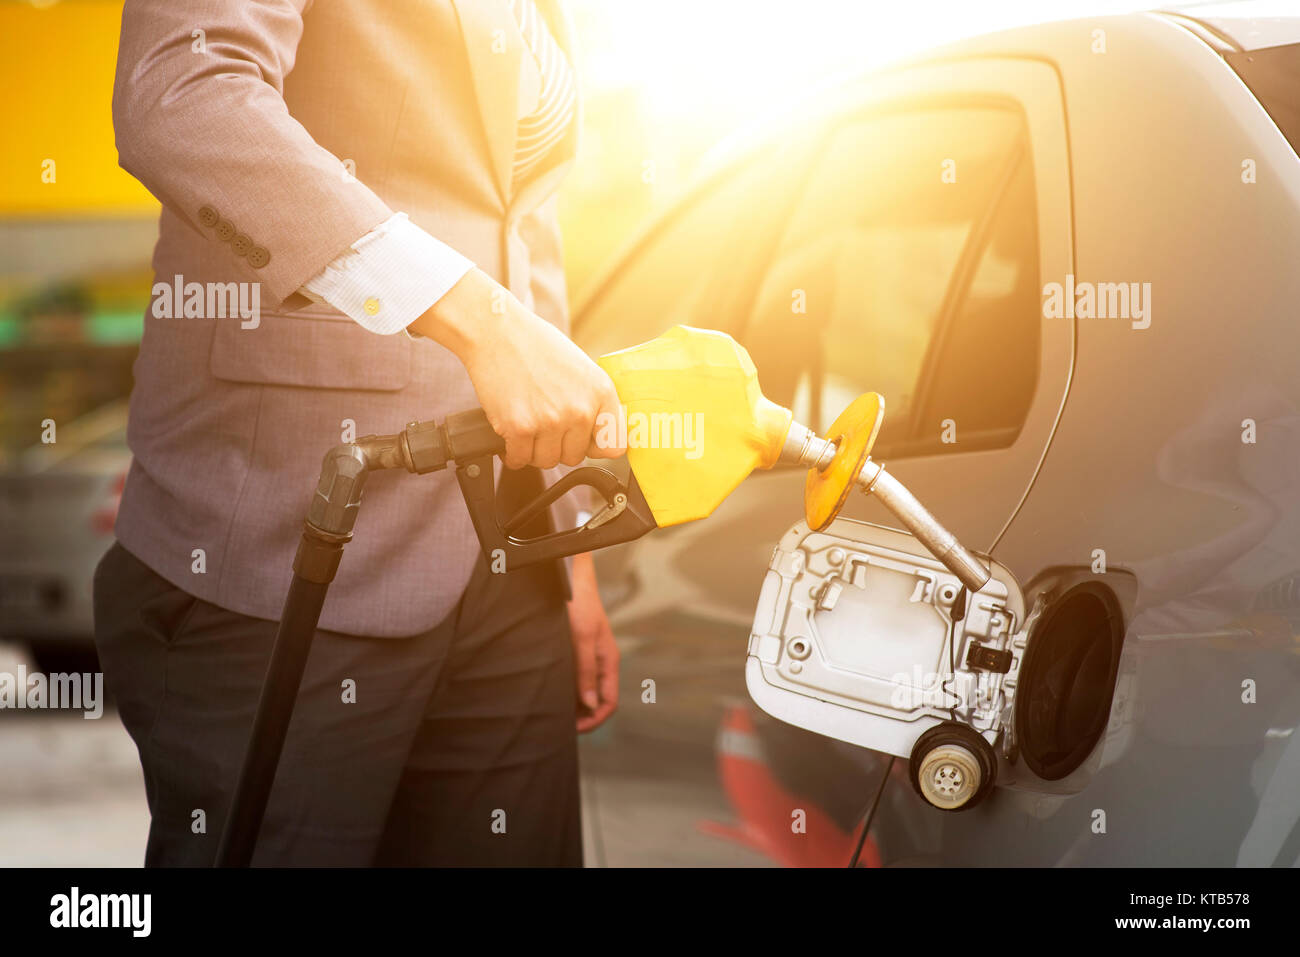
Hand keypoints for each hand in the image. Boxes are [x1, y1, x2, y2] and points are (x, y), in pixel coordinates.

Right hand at [409, 267, 625, 469]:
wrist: (496, 331)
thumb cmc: (535, 345)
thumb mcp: (581, 367)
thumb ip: (592, 400)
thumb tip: (598, 433)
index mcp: (601, 392)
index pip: (614, 446)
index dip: (596, 446)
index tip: (583, 442)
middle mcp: (580, 409)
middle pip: (574, 456)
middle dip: (557, 446)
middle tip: (543, 426)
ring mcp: (550, 420)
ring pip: (546, 461)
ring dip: (533, 450)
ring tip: (526, 427)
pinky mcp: (520, 428)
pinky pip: (519, 459)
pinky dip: (512, 452)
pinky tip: (509, 434)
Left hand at [567, 552, 618, 732]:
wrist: (569, 578)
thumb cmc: (578, 604)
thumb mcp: (582, 638)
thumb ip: (586, 670)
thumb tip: (589, 704)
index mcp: (608, 661)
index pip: (609, 702)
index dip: (594, 720)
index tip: (572, 729)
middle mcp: (600, 663)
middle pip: (597, 700)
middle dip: (581, 716)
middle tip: (558, 726)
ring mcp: (588, 658)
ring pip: (585, 691)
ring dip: (572, 704)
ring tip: (551, 712)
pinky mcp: (576, 651)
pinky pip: (575, 678)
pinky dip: (566, 690)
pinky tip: (549, 692)